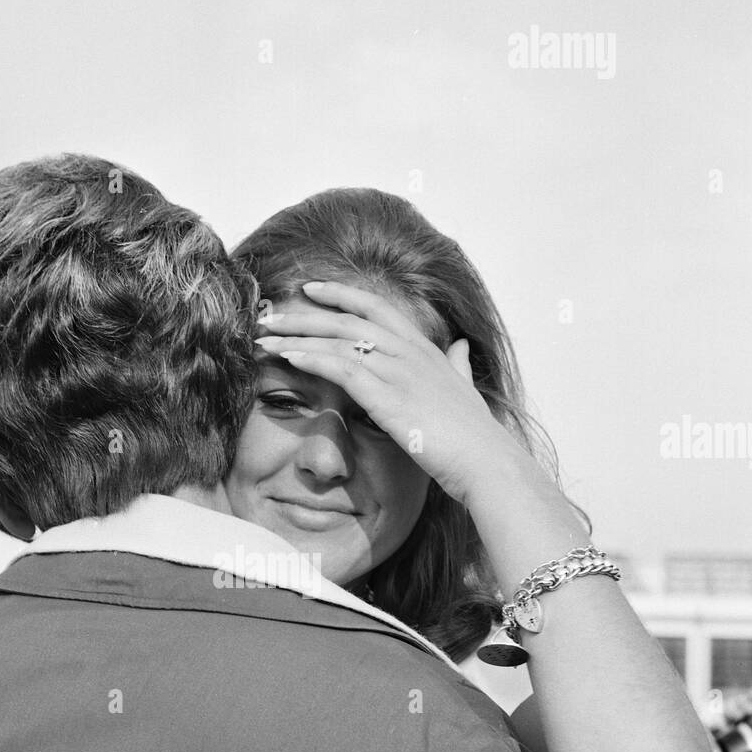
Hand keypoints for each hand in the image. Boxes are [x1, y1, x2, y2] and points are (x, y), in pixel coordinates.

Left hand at [255, 280, 516, 502]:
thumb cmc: (474, 435)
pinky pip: (342, 367)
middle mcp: (409, 351)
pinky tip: (289, 358)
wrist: (486, 461)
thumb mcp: (464, 390)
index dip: (341, 294)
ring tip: (264, 339)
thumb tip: (458, 347)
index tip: (310, 289)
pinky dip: (313, 359)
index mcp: (424, 347)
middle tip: (269, 317)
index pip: (375, 306)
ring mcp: (399, 370)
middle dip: (303, 316)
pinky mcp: (389, 395)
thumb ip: (456, 365)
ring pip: (338, 340)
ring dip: (296, 338)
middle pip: (346, 319)